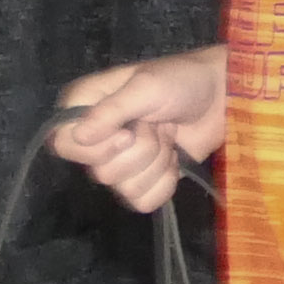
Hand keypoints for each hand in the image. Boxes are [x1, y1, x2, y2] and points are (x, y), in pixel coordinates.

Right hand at [50, 46, 227, 210]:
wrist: (220, 98)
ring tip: (168, 137)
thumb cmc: (180, 81)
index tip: (126, 133)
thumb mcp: (145, 86)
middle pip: (100, 173)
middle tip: (156, 126)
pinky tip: (173, 159)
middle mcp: (96, 138)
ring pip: (124, 189)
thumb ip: (111, 111)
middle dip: (140, 151)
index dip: (94, 148)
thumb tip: (79, 137)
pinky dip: (166, 182)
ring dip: (156, 163)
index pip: (63, 144)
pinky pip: (143, 202)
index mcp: (85, 107)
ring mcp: (121, 162)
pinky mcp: (144, 180)